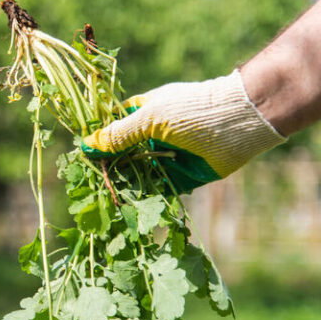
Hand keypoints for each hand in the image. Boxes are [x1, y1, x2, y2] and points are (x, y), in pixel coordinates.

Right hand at [81, 70, 285, 192]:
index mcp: (142, 114)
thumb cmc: (192, 110)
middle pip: (122, 155)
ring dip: (124, 186)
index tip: (80, 158)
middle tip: (88, 186)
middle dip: (108, 169)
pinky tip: (129, 208)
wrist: (240, 122)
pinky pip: (158, 189)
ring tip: (105, 201)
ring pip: (138, 174)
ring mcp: (167, 157)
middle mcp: (152, 136)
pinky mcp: (182, 177)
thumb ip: (118, 134)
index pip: (112, 129)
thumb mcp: (148, 119)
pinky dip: (146, 199)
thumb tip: (86, 144)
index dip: (97, 142)